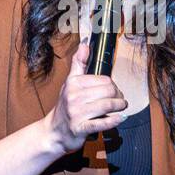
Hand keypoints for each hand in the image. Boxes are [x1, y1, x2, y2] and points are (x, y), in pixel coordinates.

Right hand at [44, 38, 127, 153]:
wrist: (53, 132)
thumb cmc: (65, 107)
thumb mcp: (70, 82)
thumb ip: (79, 63)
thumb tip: (85, 43)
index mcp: (73, 83)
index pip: (105, 80)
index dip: (114, 86)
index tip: (114, 91)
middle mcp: (74, 96)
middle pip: (109, 91)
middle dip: (119, 96)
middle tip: (120, 101)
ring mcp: (77, 113)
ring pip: (108, 105)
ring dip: (119, 107)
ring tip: (121, 108)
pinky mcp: (80, 128)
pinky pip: (103, 122)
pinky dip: (114, 120)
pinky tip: (120, 118)